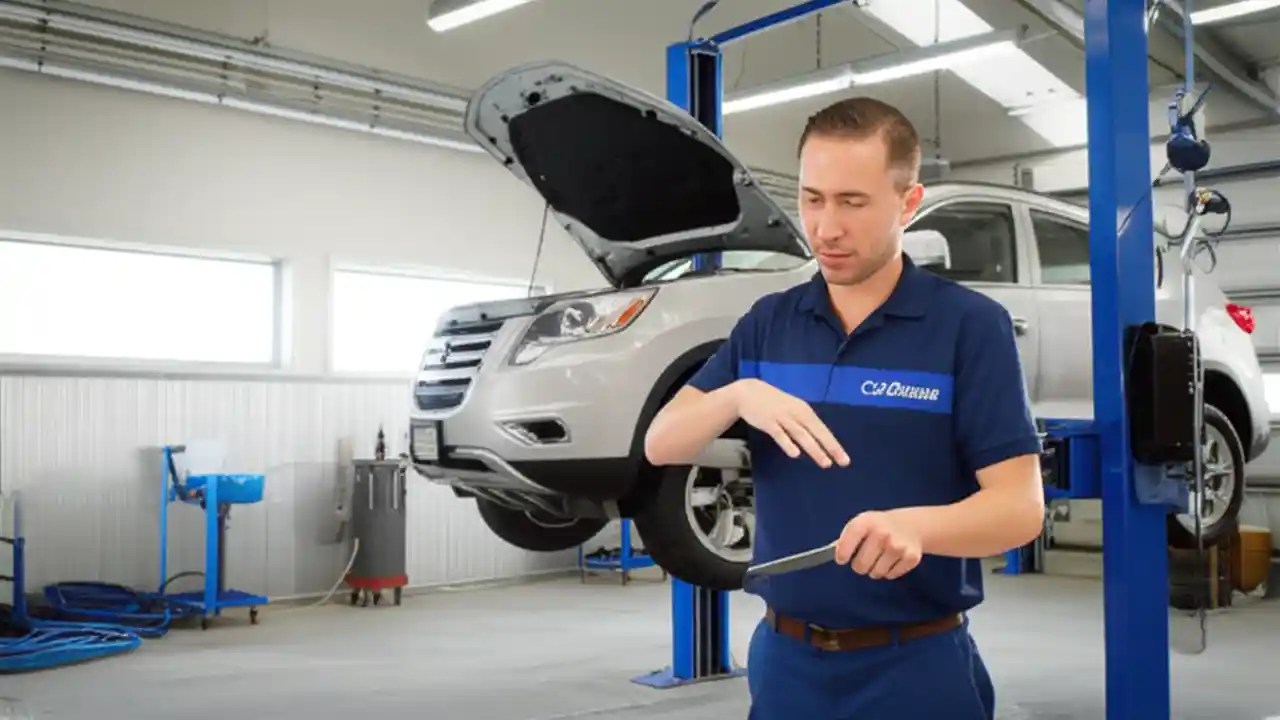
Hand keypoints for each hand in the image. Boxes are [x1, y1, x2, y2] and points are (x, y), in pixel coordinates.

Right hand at [732, 379, 849, 467]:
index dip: (834, 444)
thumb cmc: (773, 403)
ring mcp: (782, 417)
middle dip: (830, 447)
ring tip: (825, 463)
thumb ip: (803, 422)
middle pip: (816, 432)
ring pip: (801, 435)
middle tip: (843, 462)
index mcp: (804, 410)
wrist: (748, 392)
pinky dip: (788, 444)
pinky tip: (795, 454)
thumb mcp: (792, 408)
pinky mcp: (768, 422)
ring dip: (814, 449)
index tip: (845, 459)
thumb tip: (817, 440)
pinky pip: (779, 434)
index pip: (823, 430)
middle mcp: (796, 413)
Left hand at [834, 511, 922, 579]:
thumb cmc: (879, 526)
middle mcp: (882, 533)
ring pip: (875, 573)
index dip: (842, 555)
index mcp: (865, 522)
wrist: (911, 525)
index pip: (846, 545)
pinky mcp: (911, 557)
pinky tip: (892, 559)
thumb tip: (828, 552)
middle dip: (860, 565)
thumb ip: (846, 538)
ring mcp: (898, 546)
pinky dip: (890, 571)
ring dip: (875, 569)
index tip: (842, 559)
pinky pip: (891, 575)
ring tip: (880, 557)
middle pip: (860, 566)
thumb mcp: (861, 523)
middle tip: (865, 557)